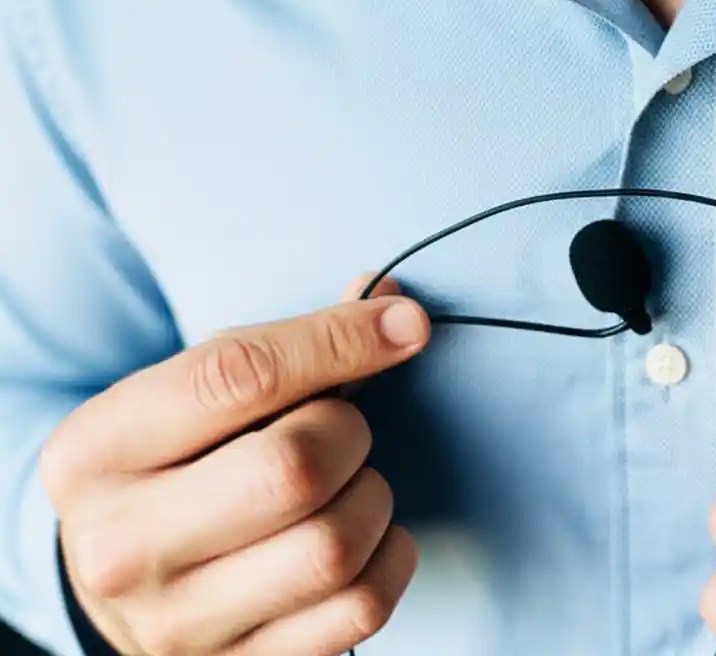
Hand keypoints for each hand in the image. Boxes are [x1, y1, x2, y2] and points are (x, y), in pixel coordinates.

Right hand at [40, 275, 425, 655]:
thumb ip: (287, 348)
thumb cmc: (177, 465)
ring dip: (373, 499)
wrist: (125, 577)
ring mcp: (177, 620)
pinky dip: (390, 559)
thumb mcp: (195, 397)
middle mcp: (122, 543)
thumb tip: (394, 307)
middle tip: (343, 431)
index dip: (338, 340)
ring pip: (333, 545)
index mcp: (98, 451)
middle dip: (350, 433)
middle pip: (294, 469)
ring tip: (350, 486)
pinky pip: (360, 609)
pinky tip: (370, 538)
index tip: (404, 326)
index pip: (236, 376)